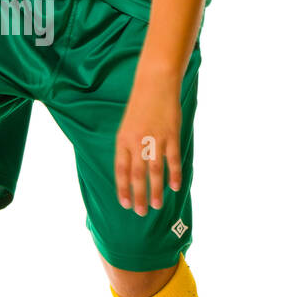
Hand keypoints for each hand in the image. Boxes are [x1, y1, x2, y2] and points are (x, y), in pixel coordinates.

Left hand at [114, 75, 181, 214]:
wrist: (155, 84)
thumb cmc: (141, 107)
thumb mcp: (127, 127)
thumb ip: (128, 149)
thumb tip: (131, 173)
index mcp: (123, 140)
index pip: (120, 170)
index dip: (122, 188)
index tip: (125, 204)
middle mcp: (137, 142)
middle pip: (136, 174)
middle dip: (138, 195)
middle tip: (140, 213)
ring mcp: (155, 139)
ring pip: (154, 171)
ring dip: (155, 190)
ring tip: (156, 206)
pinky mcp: (171, 135)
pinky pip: (172, 159)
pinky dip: (174, 174)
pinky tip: (175, 187)